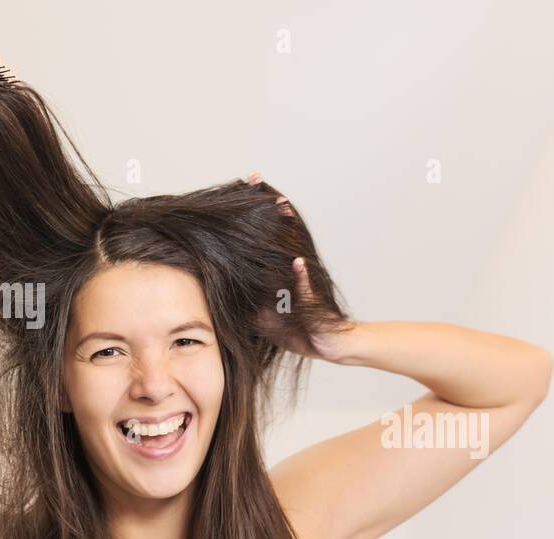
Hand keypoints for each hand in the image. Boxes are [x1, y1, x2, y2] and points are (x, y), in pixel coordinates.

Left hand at [247, 171, 354, 360]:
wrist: (334, 346)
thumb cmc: (301, 332)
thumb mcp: (267, 319)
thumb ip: (247, 307)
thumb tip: (219, 297)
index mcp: (278, 276)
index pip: (260, 238)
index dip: (248, 213)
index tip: (240, 184)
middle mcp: (293, 274)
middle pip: (277, 234)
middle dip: (266, 207)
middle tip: (254, 178)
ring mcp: (306, 286)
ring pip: (293, 253)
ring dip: (288, 229)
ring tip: (281, 206)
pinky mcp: (315, 305)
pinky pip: (306, 291)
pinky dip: (301, 278)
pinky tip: (296, 262)